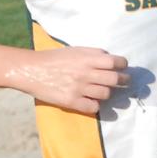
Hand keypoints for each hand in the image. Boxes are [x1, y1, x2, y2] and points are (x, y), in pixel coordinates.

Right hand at [10, 46, 128, 115]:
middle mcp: (86, 72)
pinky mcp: (72, 101)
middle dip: (123, 81)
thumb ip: (93, 54)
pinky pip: (94, 107)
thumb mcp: (75, 50)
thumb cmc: (54, 58)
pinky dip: (95, 105)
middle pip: (116, 79)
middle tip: (124, 82)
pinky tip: (91, 101)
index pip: (116, 62)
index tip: (123, 68)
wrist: (32, 69)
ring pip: (106, 94)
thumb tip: (111, 59)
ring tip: (103, 91)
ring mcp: (80, 88)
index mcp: (88, 58)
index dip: (123, 65)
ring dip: (107, 93)